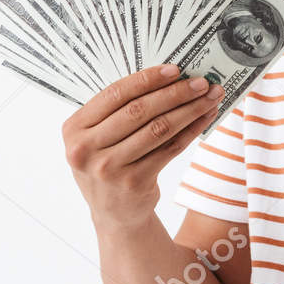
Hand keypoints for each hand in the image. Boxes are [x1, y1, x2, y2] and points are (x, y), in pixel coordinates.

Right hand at [63, 64, 225, 230]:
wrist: (113, 214)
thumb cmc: (108, 164)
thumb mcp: (97, 139)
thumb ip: (118, 111)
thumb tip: (167, 78)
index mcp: (74, 129)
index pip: (115, 94)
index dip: (147, 79)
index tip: (175, 69)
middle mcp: (86, 148)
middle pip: (139, 110)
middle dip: (175, 92)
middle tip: (201, 82)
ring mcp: (109, 168)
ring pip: (158, 128)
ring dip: (189, 110)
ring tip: (210, 97)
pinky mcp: (135, 182)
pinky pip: (170, 148)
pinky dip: (191, 130)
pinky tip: (204, 119)